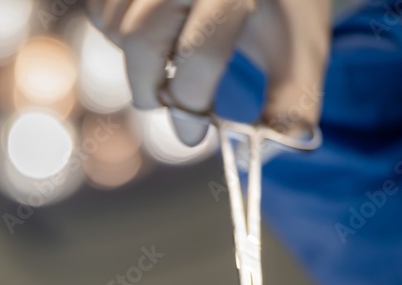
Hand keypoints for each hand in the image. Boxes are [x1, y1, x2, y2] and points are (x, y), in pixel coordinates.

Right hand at [88, 0, 330, 143]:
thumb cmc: (284, 4)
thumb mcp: (301, 47)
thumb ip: (292, 103)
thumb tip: (272, 152)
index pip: (199, 54)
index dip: (190, 106)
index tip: (192, 136)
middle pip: (141, 40)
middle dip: (149, 90)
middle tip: (169, 105)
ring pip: (115, 26)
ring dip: (134, 60)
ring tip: (165, 65)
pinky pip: (100, 10)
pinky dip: (118, 33)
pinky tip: (151, 36)